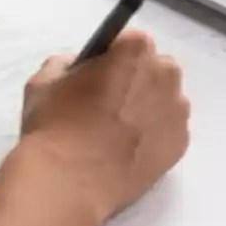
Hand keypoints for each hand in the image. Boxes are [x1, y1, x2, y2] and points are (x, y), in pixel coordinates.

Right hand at [18, 29, 190, 222]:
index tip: (102, 74)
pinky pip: (169, 130)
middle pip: (155, 69)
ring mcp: (177, 111)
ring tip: (120, 132)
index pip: (131, 42)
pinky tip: (129, 150)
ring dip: (149, 107)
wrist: (69, 183)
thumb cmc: (54, 125)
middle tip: (110, 103)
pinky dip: (155, 136)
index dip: (115, 58)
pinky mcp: (180, 144)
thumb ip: (69, 63)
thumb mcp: (45, 80)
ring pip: (165, 100)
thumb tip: (83, 68)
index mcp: (135, 50)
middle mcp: (164, 75)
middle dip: (138, 79)